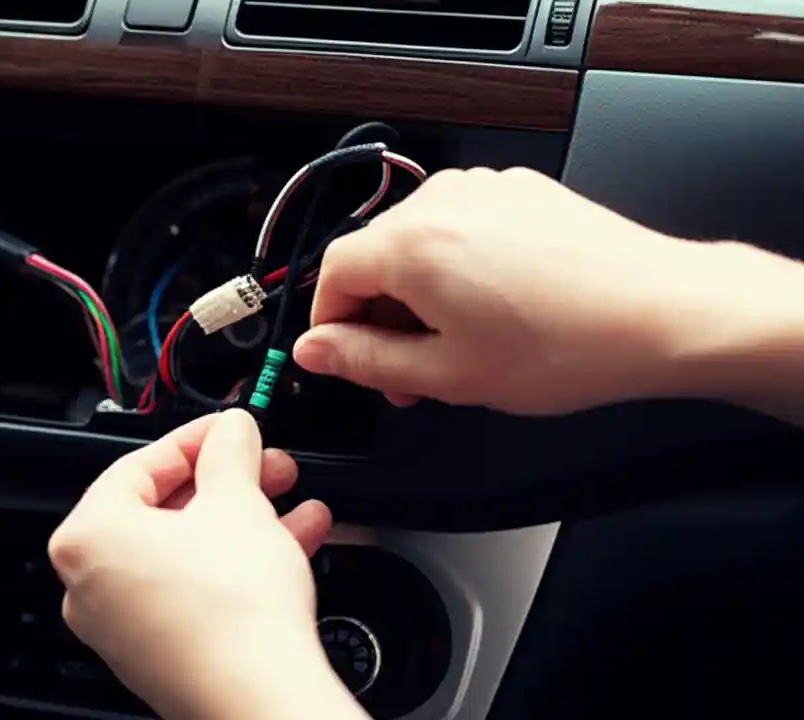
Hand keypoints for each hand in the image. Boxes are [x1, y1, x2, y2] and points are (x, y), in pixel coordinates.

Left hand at [49, 410, 364, 719]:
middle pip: (165, 511)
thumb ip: (229, 451)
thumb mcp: (236, 500)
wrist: (259, 696)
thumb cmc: (233, 608)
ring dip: (244, 522)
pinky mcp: (160, 655)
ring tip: (292, 504)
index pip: (140, 465)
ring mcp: (123, 626)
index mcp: (88, 536)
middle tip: (266, 466)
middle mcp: (92, 584)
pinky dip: (235, 565)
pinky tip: (290, 545)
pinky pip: (195, 590)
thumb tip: (230, 431)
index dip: (198, 439)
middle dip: (228, 483)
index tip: (231, 430)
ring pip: (188, 552)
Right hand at [294, 167, 803, 415]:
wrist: (662, 313)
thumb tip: (316, 351)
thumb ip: (365, 360)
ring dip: (418, 296)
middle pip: (375, 256)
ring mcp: (486, 192)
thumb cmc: (569, 345)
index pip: (332, 272)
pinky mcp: (521, 194)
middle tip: (404, 373)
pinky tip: (491, 314)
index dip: (327, 323)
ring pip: (419, 245)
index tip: (340, 356)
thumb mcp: (448, 373)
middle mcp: (442, 202)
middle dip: (378, 316)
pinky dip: (457, 271)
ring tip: (454, 349)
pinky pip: (463, 230)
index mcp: (412, 243)